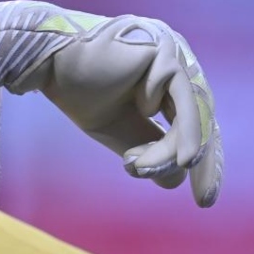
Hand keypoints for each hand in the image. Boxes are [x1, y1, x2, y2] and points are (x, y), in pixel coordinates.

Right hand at [0, 1, 222, 206]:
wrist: (48, 63)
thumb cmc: (79, 91)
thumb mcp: (122, 131)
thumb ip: (151, 149)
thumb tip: (176, 180)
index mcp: (168, 78)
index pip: (195, 122)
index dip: (205, 160)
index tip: (203, 197)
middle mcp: (176, 62)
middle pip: (203, 118)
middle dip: (205, 162)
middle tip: (205, 200)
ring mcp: (173, 53)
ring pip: (194, 113)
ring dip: (177, 151)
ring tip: (151, 173)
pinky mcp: (164, 53)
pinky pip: (182, 101)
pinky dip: (179, 134)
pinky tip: (166, 156)